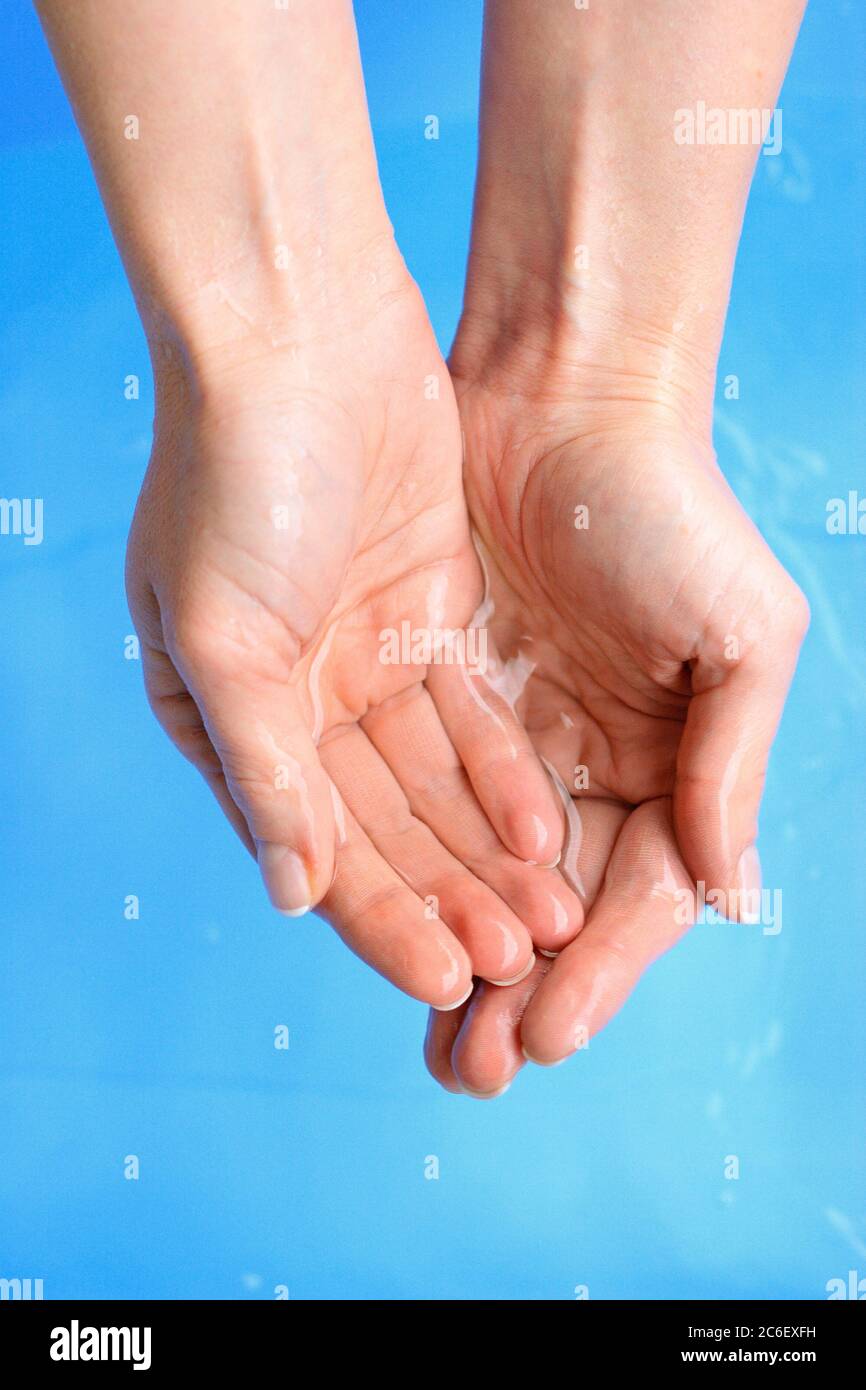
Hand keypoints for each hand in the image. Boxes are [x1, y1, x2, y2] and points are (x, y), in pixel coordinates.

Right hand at [126, 251, 581, 1007]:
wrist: (299, 334)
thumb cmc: (233, 479)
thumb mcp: (226, 639)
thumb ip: (263, 769)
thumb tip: (291, 894)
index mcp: (225, 715)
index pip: (309, 840)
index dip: (378, 916)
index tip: (443, 980)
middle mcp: (295, 698)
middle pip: (381, 826)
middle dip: (444, 896)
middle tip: (512, 964)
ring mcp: (363, 657)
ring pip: (434, 783)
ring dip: (485, 850)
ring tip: (545, 918)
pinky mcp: (427, 615)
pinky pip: (472, 716)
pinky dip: (504, 771)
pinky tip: (546, 830)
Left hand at [425, 344, 808, 1090]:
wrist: (560, 399)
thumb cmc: (668, 510)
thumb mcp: (738, 637)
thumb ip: (728, 766)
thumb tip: (724, 897)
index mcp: (669, 768)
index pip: (635, 898)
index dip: (597, 974)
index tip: (548, 1038)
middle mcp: (591, 769)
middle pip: (554, 909)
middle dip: (519, 992)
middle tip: (473, 1071)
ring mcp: (513, 742)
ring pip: (481, 876)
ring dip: (458, 954)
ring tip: (430, 1038)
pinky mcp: (441, 701)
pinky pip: (422, 805)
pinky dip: (409, 868)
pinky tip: (383, 925)